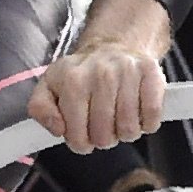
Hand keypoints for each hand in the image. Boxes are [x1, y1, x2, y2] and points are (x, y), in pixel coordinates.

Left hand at [27, 0, 170, 153]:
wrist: (111, 48)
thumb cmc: (79, 75)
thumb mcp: (48, 88)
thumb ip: (40, 110)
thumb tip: (58, 128)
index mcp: (73, 80)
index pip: (78, 135)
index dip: (79, 143)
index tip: (81, 135)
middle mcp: (101, 74)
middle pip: (105, 136)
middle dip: (102, 139)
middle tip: (101, 126)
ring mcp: (128, 72)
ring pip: (129, 129)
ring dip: (124, 132)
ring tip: (117, 118)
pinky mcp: (151, 73)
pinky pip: (153, 115)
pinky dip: (146, 123)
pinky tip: (136, 113)